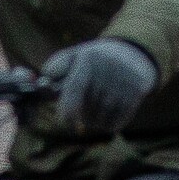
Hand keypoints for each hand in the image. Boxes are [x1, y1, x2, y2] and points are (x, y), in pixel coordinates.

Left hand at [40, 38, 157, 134]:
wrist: (131, 53)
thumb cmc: (94, 62)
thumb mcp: (75, 57)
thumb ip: (55, 70)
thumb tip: (41, 84)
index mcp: (88, 57)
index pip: (75, 89)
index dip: (68, 110)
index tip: (66, 121)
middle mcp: (108, 67)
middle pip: (89, 109)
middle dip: (83, 117)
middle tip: (82, 116)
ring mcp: (124, 80)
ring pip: (103, 118)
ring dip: (96, 123)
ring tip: (96, 114)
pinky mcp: (137, 90)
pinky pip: (117, 121)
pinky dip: (110, 125)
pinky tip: (109, 116)